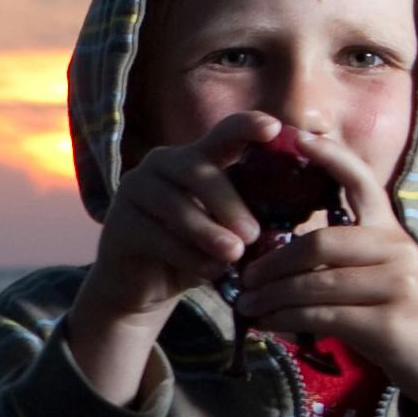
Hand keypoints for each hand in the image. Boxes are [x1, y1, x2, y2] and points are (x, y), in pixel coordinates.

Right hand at [58, 110, 306, 403]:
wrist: (142, 288)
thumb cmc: (194, 251)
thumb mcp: (225, 229)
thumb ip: (250, 213)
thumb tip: (298, 210)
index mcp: (193, 157)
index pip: (222, 133)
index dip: (247, 127)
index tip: (273, 129)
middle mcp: (160, 164)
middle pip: (197, 169)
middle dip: (228, 202)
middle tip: (253, 234)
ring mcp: (134, 191)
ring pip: (177, 206)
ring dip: (209, 233)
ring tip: (234, 256)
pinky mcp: (119, 225)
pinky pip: (158, 237)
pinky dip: (187, 256)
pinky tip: (209, 271)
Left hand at [231, 140, 417, 416]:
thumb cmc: (404, 319)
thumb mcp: (380, 278)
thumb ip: (341, 262)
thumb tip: (278, 261)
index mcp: (392, 232)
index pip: (362, 182)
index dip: (331, 157)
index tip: (299, 137)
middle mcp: (397, 251)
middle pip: (320, 243)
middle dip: (273, 262)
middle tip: (243, 278)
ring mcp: (397, 286)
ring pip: (316, 283)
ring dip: (272, 296)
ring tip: (245, 305)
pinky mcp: (389, 323)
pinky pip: (324, 316)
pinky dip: (287, 320)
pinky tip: (267, 325)